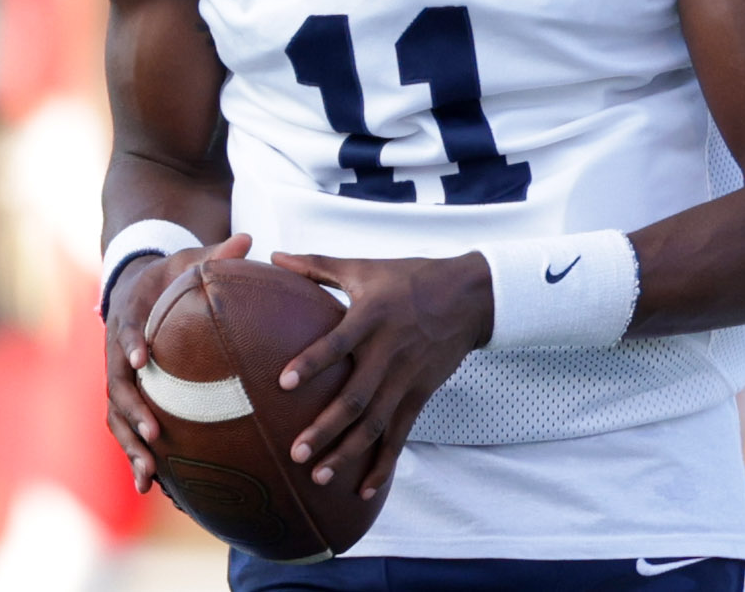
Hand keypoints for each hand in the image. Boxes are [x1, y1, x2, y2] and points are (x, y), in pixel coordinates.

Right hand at [105, 233, 252, 493]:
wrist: (137, 290)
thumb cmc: (170, 276)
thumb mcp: (189, 260)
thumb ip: (217, 253)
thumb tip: (250, 238)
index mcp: (130, 320)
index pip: (126, 333)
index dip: (131, 345)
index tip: (143, 360)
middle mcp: (118, 355)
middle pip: (118, 388)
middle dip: (133, 413)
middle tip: (154, 433)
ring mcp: (120, 381)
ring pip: (118, 419)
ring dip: (132, 447)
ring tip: (150, 477)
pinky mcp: (130, 400)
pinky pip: (129, 432)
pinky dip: (138, 457)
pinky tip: (155, 488)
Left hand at [268, 251, 492, 500]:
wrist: (472, 295)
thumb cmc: (411, 278)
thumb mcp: (366, 267)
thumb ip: (318, 265)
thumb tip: (273, 255)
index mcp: (372, 316)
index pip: (339, 342)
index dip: (313, 362)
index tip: (284, 383)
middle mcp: (390, 351)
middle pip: (358, 396)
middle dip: (328, 426)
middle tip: (296, 451)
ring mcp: (407, 376)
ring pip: (377, 422)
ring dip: (349, 451)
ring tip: (319, 475)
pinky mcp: (420, 393)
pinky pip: (402, 434)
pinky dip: (384, 463)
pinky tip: (364, 490)